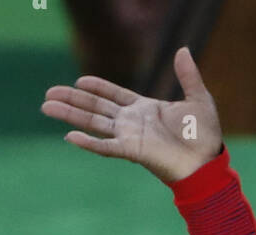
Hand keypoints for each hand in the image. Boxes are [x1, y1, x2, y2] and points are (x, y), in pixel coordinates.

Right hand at [40, 46, 221, 185]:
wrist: (208, 164)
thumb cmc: (206, 136)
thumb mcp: (199, 99)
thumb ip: (188, 76)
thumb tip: (182, 50)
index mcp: (145, 109)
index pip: (115, 95)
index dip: (97, 87)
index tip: (79, 80)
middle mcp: (133, 122)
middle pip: (96, 107)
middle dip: (72, 99)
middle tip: (49, 93)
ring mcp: (130, 136)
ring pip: (94, 122)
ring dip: (70, 114)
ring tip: (47, 106)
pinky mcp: (133, 151)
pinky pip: (106, 146)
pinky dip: (88, 142)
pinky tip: (69, 136)